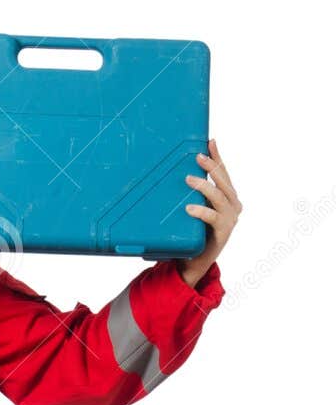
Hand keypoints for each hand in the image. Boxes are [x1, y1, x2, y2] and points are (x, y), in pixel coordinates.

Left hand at [180, 139, 238, 285]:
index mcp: (228, 198)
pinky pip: (212, 218)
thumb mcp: (191, 210)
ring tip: (188, 179)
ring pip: (220, 196)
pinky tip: (189, 208)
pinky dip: (201, 211)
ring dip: (204, 186)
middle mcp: (233, 205)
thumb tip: (171, 177)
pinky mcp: (223, 232)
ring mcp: (230, 218)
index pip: (223, 173)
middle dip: (212, 166)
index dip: (218, 157)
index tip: (210, 141)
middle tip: (197, 157)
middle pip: (224, 180)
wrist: (194, 263)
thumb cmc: (192, 234)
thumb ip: (189, 196)